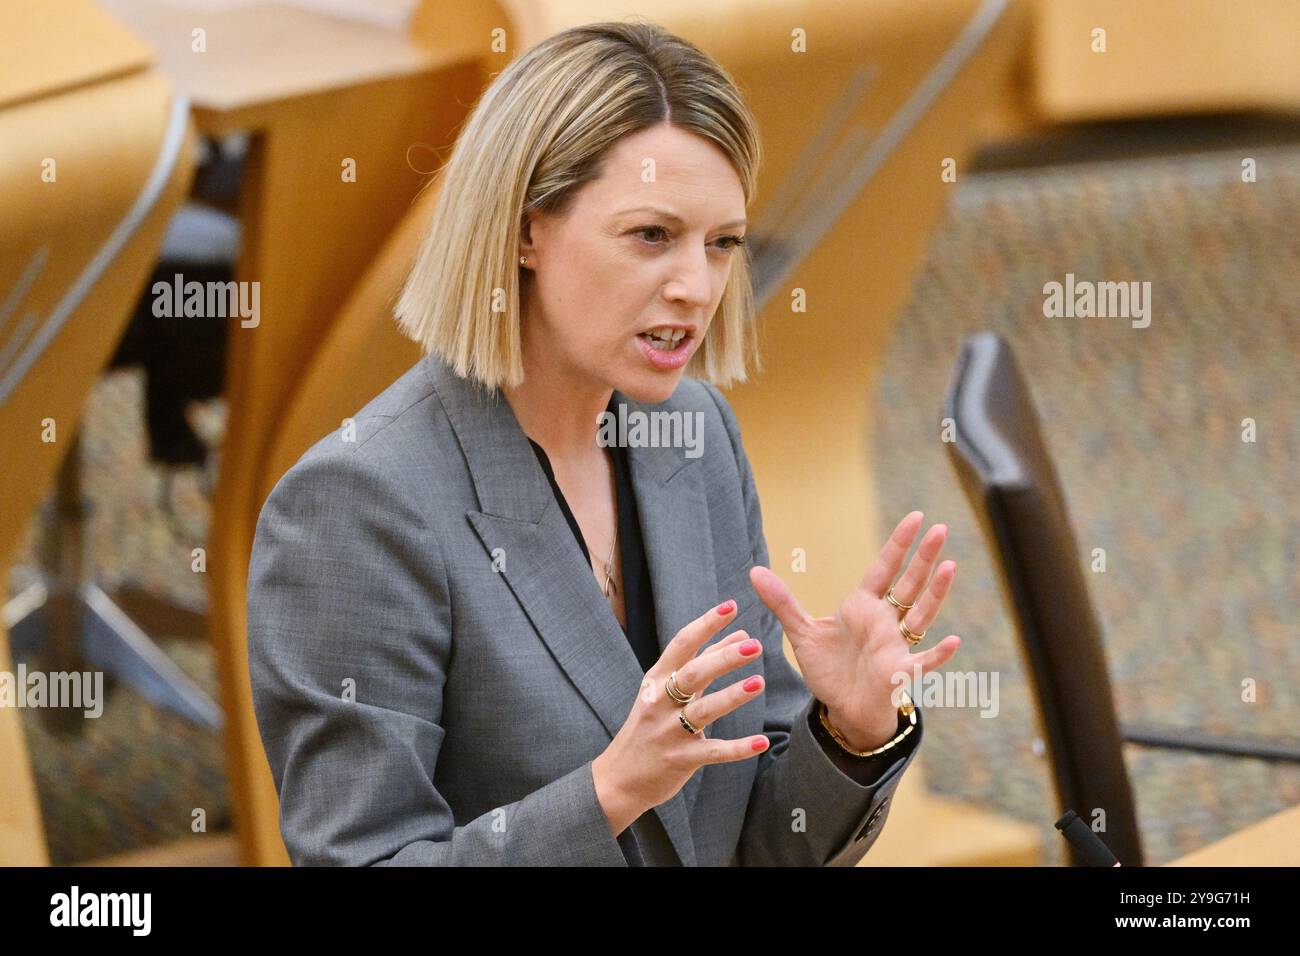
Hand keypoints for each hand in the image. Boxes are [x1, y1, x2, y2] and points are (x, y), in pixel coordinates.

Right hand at [591, 600, 769, 836]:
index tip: (731, 607)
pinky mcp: (680, 759)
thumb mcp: (668, 690)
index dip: (706, 625)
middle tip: (754, 646)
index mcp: (657, 679)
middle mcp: (660, 702)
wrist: (619, 777)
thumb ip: (705, 661)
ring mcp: (669, 731)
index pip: (682, 644)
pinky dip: (738, 748)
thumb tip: (740, 635)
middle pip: (693, 674)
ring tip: (757, 683)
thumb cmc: (650, 725)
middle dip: (723, 658)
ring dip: (731, 696)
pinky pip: (714, 752)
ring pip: (703, 710)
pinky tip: (761, 742)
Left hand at [749, 511, 961, 750]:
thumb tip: (754, 571)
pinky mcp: (898, 673)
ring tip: (950, 566)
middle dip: (924, 557)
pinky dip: (938, 654)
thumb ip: (782, 602)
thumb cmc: (829, 668)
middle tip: (940, 528)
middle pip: (909, 584)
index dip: (899, 543)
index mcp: (862, 607)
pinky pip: (922, 662)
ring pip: (921, 614)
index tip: (916, 517)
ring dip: (936, 593)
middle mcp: (884, 621)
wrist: (842, 708)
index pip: (885, 568)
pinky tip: (953, 642)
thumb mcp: (802, 632)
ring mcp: (895, 646)